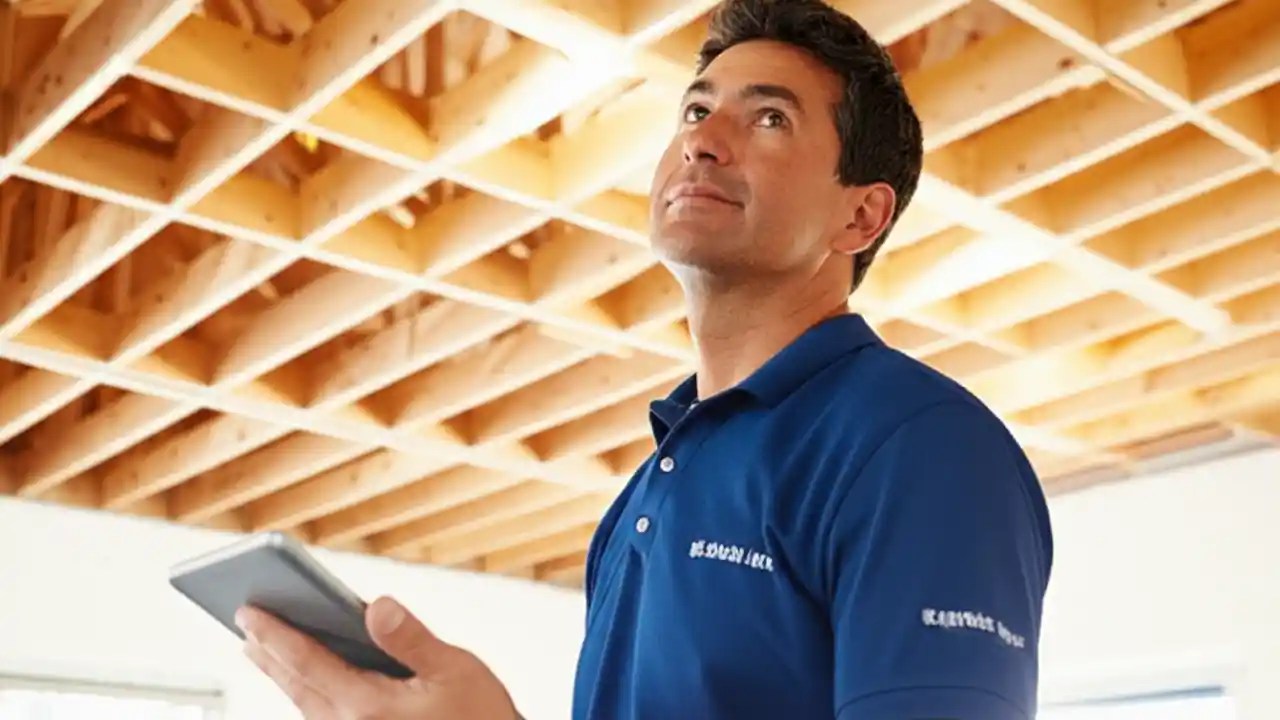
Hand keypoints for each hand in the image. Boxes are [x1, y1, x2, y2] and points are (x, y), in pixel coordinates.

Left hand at [236, 596, 520, 719]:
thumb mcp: (454, 670)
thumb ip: (409, 638)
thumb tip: (376, 607)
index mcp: (368, 707)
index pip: (307, 662)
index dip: (275, 633)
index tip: (248, 611)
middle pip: (297, 685)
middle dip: (269, 653)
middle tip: (245, 623)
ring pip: (306, 705)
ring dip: (284, 674)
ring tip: (266, 651)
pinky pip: (324, 718)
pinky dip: (307, 694)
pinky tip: (310, 683)